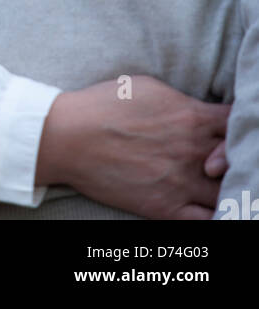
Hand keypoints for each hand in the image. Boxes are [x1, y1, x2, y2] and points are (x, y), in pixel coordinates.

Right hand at [35, 75, 228, 219]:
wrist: (69, 136)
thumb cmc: (104, 105)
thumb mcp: (149, 87)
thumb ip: (182, 102)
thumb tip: (199, 109)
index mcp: (191, 117)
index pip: (238, 122)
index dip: (239, 126)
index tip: (228, 129)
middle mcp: (193, 151)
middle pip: (240, 158)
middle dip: (237, 157)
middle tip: (222, 157)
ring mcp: (181, 182)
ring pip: (229, 192)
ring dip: (229, 186)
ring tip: (217, 182)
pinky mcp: (165, 208)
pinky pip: (207, 221)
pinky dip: (215, 215)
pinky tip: (210, 207)